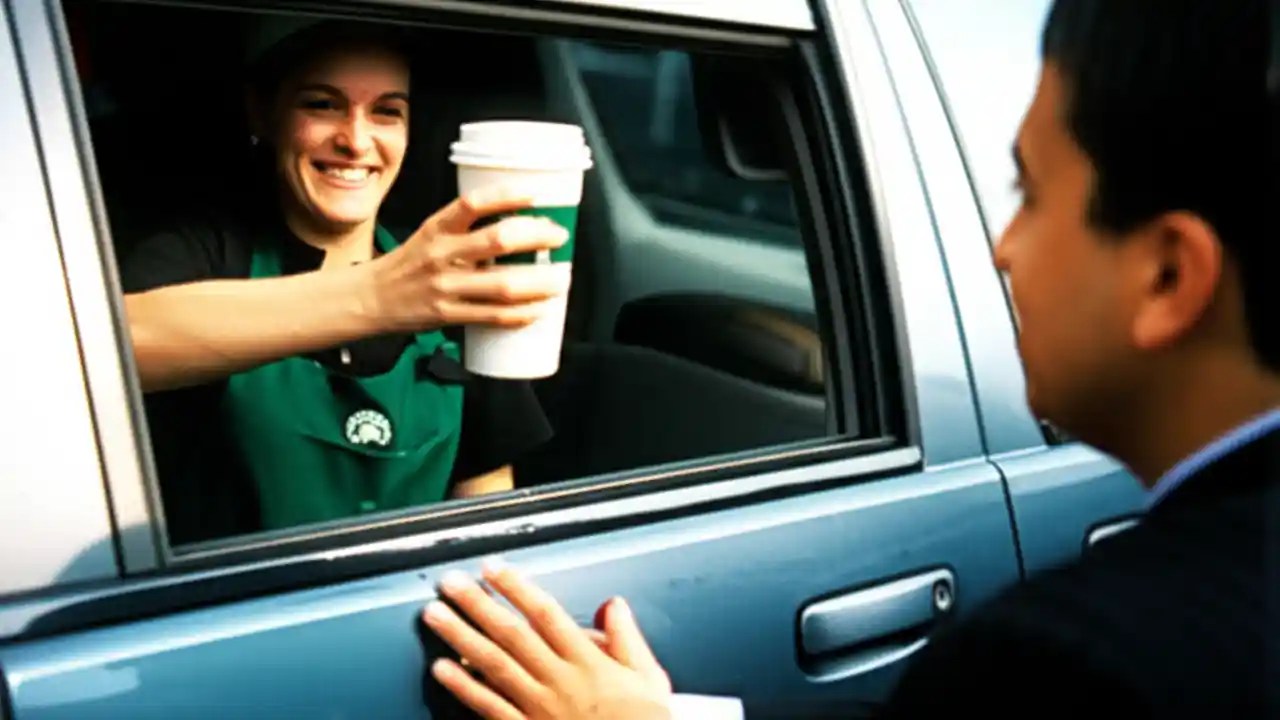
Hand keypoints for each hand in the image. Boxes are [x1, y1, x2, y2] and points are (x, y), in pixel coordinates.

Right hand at [368, 186, 570, 332]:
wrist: (368, 299)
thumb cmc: (408, 265)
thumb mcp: (429, 235)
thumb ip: (465, 231)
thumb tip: (519, 229)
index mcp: (436, 227)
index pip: (473, 203)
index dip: (507, 196)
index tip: (536, 195)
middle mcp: (441, 254)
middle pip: (498, 241)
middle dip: (537, 237)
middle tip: (558, 237)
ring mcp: (444, 286)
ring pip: (503, 284)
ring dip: (539, 282)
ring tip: (559, 279)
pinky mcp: (447, 315)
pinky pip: (493, 316)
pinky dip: (521, 314)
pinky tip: (539, 310)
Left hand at [422, 561, 672, 719]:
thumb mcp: (649, 679)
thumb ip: (627, 639)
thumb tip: (614, 603)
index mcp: (588, 663)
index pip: (545, 615)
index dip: (517, 588)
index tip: (492, 568)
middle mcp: (559, 681)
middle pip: (512, 635)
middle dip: (478, 604)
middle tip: (450, 582)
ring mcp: (539, 708)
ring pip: (494, 666)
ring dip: (461, 637)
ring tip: (435, 615)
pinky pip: (490, 708)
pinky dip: (464, 689)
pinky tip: (441, 669)